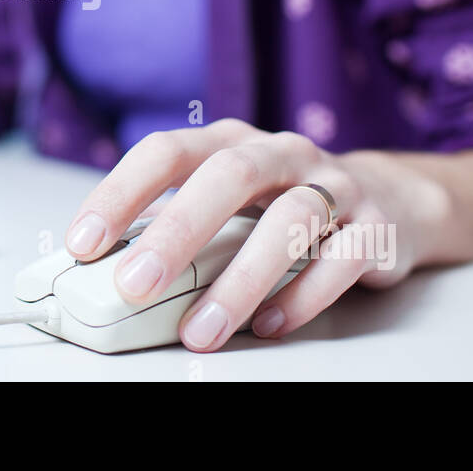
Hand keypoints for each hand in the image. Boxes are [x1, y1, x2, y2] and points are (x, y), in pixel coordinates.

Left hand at [63, 118, 458, 351]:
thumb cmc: (281, 203)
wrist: (389, 199)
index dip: (121, 192)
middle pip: (228, 176)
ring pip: (290, 221)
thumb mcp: (227, 201)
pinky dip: (303, 297)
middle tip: (133, 286)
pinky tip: (268, 326)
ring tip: (201, 331)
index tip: (83, 243)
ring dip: (240, 280)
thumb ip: (175, 225)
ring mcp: (333, 187)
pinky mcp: (376, 228)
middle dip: (176, 232)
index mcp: (230, 142)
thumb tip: (104, 272)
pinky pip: (343, 259)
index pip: (168, 151)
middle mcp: (281, 153)